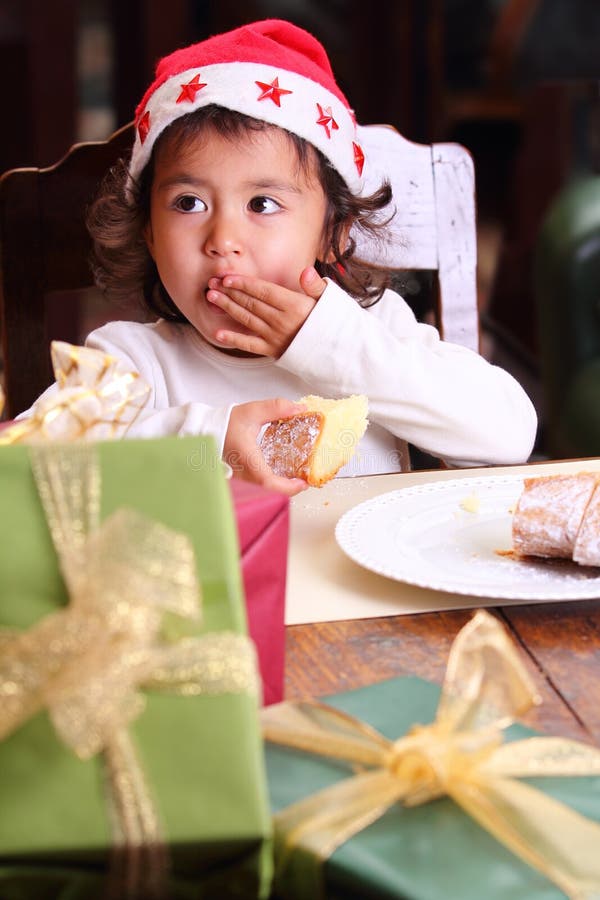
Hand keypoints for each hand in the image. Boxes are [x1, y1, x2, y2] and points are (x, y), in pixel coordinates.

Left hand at [207, 266, 326, 356]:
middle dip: (230, 292)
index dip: (244, 284)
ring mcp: (275, 337)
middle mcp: (281, 321)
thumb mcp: (327, 299)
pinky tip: (218, 334)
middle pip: (250, 303)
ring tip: (212, 297)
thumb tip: (306, 271)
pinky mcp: (273, 351)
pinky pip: (250, 345)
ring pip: (246, 319)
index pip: (263, 291)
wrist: (335, 351)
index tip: (228, 277)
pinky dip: (233, 340)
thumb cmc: (330, 322)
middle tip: (212, 283)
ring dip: (227, 308)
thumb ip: (314, 285)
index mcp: (294, 305)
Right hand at [224, 398, 308, 495]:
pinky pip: (260, 487)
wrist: (207, 430)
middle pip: (270, 492)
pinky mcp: (242, 479)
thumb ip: (277, 408)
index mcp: (248, 459)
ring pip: (265, 492)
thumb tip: (300, 409)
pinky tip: (283, 475)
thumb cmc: (226, 424)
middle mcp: (244, 473)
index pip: (268, 481)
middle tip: (305, 480)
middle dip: (290, 489)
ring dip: (282, 488)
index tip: (303, 483)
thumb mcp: (253, 412)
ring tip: (297, 479)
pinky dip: (274, 485)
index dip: (287, 487)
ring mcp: (242, 479)